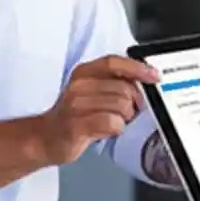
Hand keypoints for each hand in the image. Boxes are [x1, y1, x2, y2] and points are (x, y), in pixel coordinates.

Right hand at [36, 55, 159, 164]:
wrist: (45, 138)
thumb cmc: (73, 116)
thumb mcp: (90, 92)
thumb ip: (112, 83)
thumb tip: (142, 81)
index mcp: (83, 72)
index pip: (114, 62)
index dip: (137, 68)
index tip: (154, 76)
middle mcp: (79, 85)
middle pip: (124, 88)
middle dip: (134, 103)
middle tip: (128, 113)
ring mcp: (76, 105)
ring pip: (121, 106)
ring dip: (125, 118)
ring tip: (113, 122)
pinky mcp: (77, 125)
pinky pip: (112, 123)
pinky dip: (116, 129)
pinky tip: (107, 130)